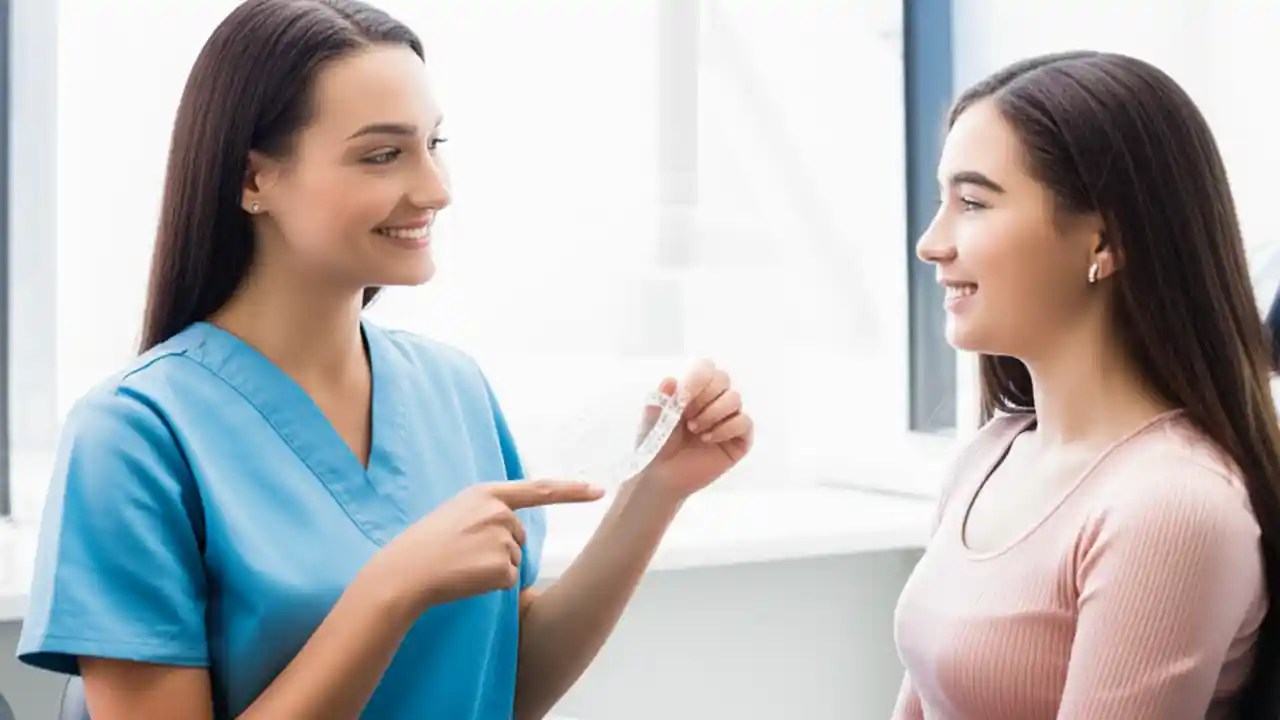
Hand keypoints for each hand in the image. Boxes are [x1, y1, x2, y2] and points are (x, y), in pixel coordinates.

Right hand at [368, 480, 603, 612]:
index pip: (539, 489)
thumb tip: (514, 531)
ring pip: (515, 559)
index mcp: (487, 493)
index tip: (598, 490)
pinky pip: (509, 580)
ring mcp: (502, 538)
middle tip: (463, 553)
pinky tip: (468, 578)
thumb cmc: (427, 543)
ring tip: (461, 564)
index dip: (571, 491)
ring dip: (493, 567)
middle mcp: (500, 512)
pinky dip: (492, 584)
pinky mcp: (502, 567)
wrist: (405, 571)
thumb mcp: (458, 511)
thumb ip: (489, 512)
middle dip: (500, 548)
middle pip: (520, 536)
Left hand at [636, 359, 753, 499]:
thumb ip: (661, 399)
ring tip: (695, 429)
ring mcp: (728, 420)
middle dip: (704, 396)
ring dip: (713, 412)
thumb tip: (671, 381)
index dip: (698, 377)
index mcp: (694, 391)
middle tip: (687, 416)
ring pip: (735, 399)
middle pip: (723, 379)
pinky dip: (726, 428)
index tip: (682, 395)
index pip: (707, 368)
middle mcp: (714, 401)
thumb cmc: (657, 444)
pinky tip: (708, 438)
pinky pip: (745, 422)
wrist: (662, 476)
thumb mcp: (652, 419)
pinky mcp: (739, 440)